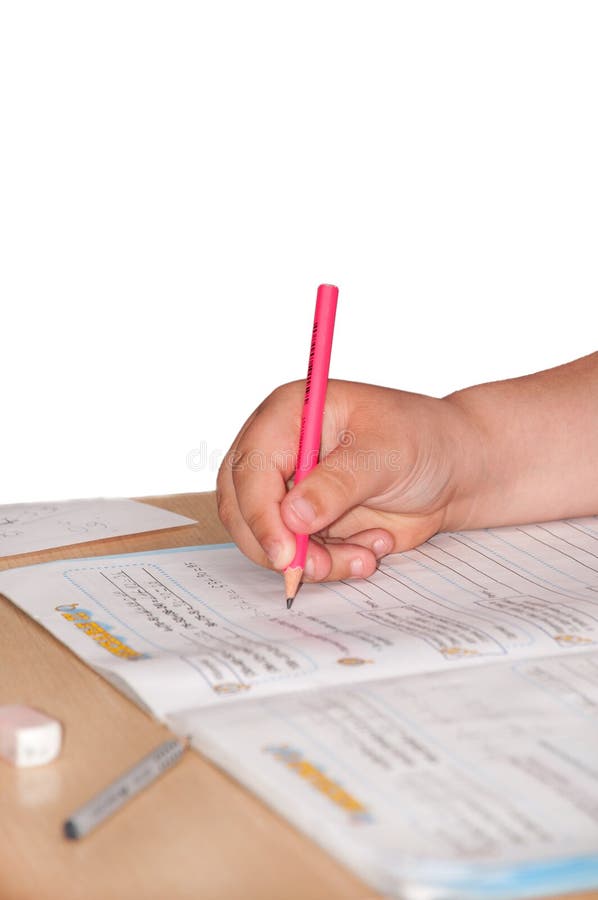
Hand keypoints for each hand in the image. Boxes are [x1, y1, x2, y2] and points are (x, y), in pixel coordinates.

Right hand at [217, 380, 481, 580]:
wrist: (455, 471)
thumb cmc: (423, 440)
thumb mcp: (385, 454)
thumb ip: (337, 484)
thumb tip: (291, 516)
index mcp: (288, 414)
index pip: (251, 466)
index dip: (260, 512)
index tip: (284, 552)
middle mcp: (279, 450)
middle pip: (243, 507)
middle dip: (277, 545)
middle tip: (315, 568)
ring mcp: (290, 489)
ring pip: (269, 540)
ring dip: (313, 560)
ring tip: (364, 555)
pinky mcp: (307, 523)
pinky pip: (298, 556)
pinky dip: (332, 564)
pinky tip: (372, 547)